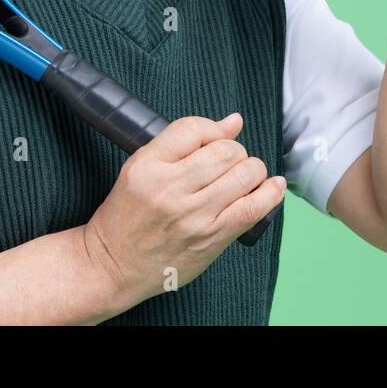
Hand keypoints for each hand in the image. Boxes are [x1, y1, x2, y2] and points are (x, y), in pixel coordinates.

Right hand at [82, 113, 284, 309]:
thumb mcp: (141, 168)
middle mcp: (170, 189)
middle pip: (225, 150)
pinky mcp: (212, 238)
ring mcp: (193, 215)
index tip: (214, 140)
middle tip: (228, 163)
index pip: (193, 128)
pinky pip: (253, 208)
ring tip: (244, 177)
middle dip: (234, 151)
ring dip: (252, 170)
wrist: (113, 266)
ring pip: (244, 173)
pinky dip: (270, 193)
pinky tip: (272, 186)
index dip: (212, 130)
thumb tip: (234, 121)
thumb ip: (185, 142)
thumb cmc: (127, 216)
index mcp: (147, 166)